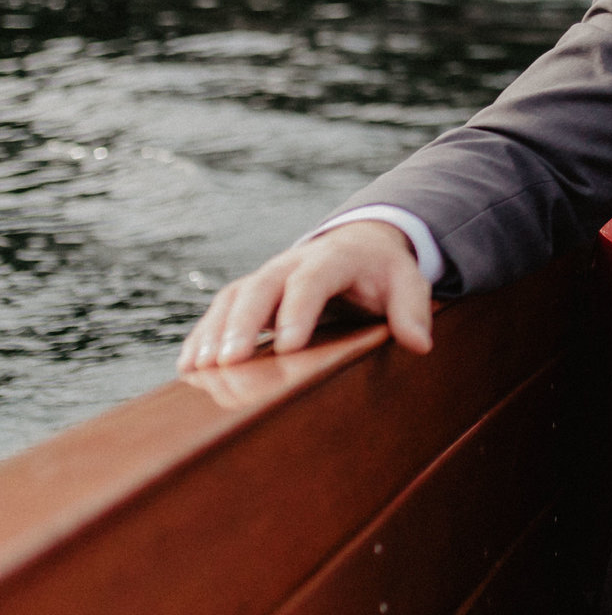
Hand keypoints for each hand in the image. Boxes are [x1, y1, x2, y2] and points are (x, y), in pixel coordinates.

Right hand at [177, 220, 432, 371]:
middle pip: (261, 287)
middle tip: (230, 362)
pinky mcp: (250, 293)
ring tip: (200, 369)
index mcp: (334, 257)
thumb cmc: (383, 272)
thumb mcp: (408, 282)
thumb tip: (419, 344)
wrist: (359, 245)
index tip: (289, 346)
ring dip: (214, 332)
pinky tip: (189, 366)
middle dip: (243, 324)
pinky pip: (220, 310)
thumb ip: (412, 310)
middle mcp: (292, 263)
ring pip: (233, 298)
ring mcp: (267, 276)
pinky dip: (202, 336)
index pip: (312, 280)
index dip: (298, 310)